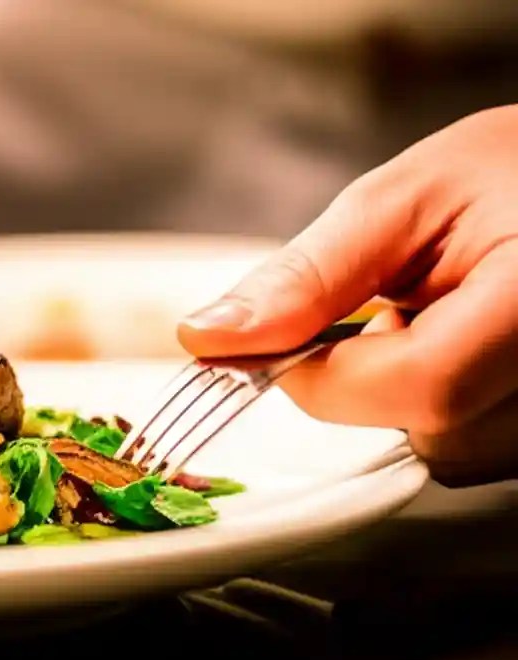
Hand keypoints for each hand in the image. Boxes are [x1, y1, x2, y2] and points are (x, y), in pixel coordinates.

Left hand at [177, 105, 517, 485]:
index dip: (326, 372)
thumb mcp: (404, 199)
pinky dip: (444, 401)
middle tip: (394, 303)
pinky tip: (463, 343)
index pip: (418, 385)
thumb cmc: (517, 171)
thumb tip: (211, 338)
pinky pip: (475, 447)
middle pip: (432, 431)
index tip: (286, 340)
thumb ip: (308, 278)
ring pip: (449, 450)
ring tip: (444, 314)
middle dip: (374, 376)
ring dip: (410, 391)